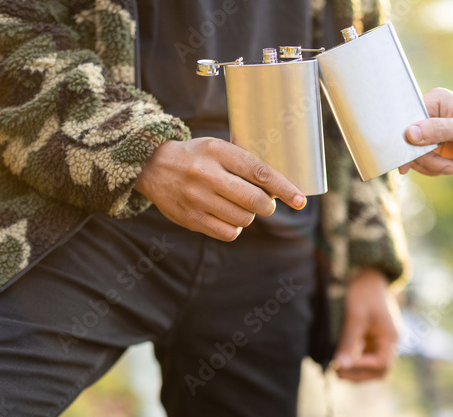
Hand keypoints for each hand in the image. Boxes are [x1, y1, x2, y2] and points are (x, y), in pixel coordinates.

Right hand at [135, 138, 305, 240]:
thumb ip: (245, 163)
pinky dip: (235, 228)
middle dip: (267, 205)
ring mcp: (197, 198)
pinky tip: (227, 217)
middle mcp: (206, 174)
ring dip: (249, 216)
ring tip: (238, 206)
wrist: (152, 167)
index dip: (283, 188)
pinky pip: (228, 232)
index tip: (300, 200)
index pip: (259, 172)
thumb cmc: (196, 157)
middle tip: (265, 203)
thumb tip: (280, 187)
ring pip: (243, 218)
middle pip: (254, 200)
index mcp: (217, 151)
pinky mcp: (190, 219)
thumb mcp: (218, 148)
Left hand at [333, 268, 399, 381]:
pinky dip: (355, 362)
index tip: (342, 364)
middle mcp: (389, 342)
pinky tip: (340, 360)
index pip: (381, 364)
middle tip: (337, 374)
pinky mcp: (374, 338)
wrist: (369, 276)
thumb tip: (340, 365)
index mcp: (390, 337)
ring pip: (374, 367)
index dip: (362, 367)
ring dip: (357, 372)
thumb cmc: (364, 292)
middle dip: (359, 375)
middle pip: (380, 371)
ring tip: (336, 370)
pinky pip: (367, 357)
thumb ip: (349, 342)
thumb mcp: (355, 316)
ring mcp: (382, 341)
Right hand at [400, 87, 452, 175]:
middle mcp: (430, 115)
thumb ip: (437, 130)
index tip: (406, 162)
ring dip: (434, 166)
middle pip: (410, 142)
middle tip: (447, 168)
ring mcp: (432, 132)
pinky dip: (437, 169)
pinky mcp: (437, 146)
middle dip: (426, 160)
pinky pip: (425, 162)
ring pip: (416, 155)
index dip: (406, 142)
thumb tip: (410, 133)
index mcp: (434, 101)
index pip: (407, 120)